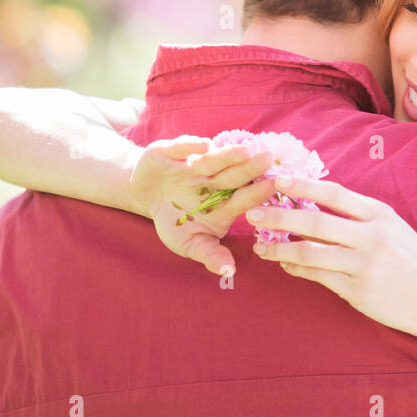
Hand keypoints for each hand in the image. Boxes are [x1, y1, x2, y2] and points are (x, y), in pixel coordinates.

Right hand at [129, 136, 277, 274]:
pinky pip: (183, 147)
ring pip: (213, 160)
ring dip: (228, 155)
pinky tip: (204, 144)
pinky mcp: (174, 151)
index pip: (241, 198)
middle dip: (249, 168)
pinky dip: (191, 146)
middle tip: (268, 159)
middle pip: (233, 175)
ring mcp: (195, 165)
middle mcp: (213, 180)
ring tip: (244, 151)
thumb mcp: (188, 242)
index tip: (271, 187)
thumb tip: (229, 271)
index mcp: (222, 202)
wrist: (146, 195)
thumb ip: (209, 254)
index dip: (255, 193)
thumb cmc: (173, 221)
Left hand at [245, 176, 416, 339]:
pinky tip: (284, 264)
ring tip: (260, 246)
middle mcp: (371, 236)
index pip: (333, 193)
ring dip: (279, 248)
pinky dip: (296, 268)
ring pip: (309, 252)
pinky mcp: (358, 290)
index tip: (276, 180)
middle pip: (314, 221)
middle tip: (252, 213)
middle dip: (278, 216)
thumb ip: (359, 217)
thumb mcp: (392, 228)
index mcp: (379, 214)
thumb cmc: (413, 261)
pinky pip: (317, 276)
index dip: (302, 186)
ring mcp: (363, 264)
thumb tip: (316, 206)